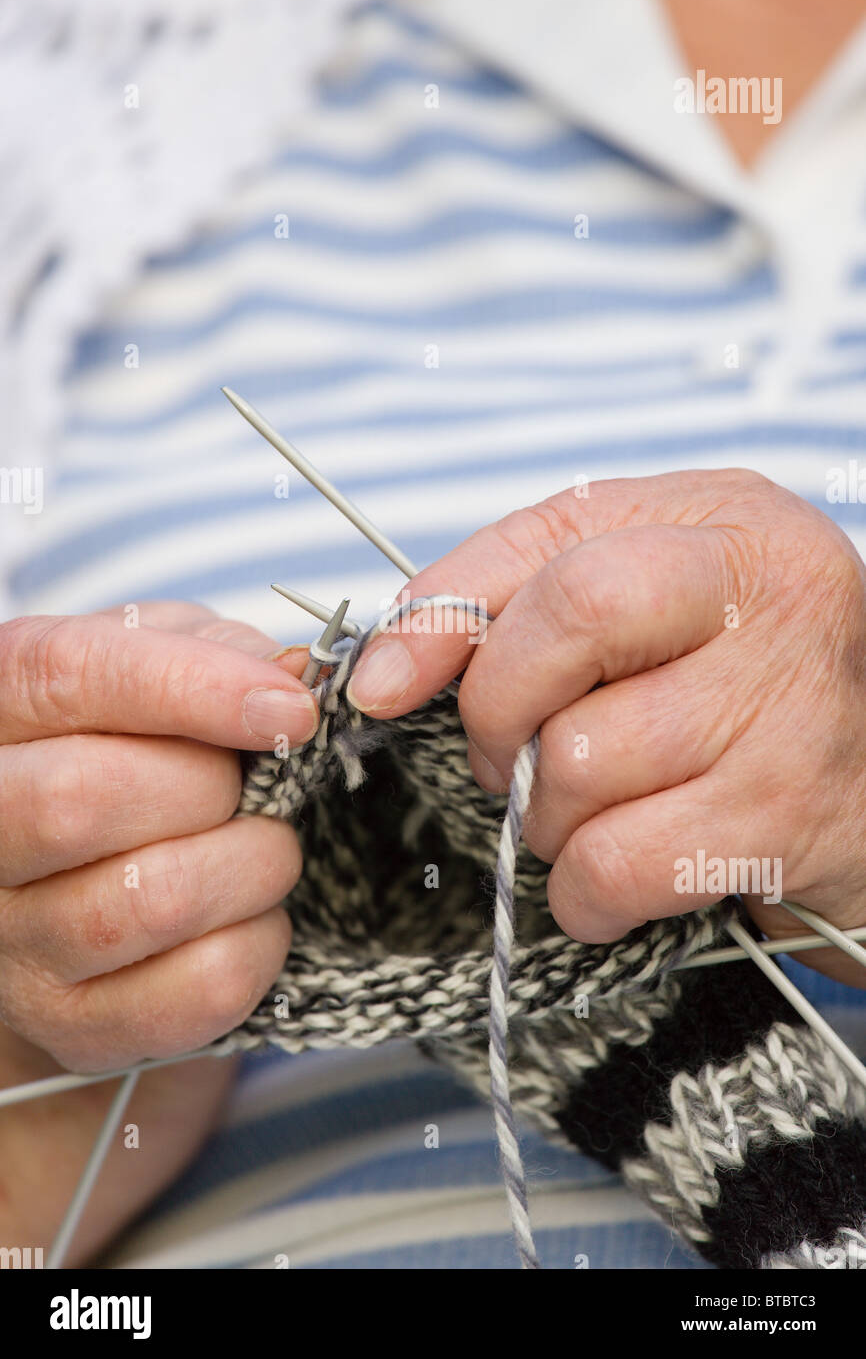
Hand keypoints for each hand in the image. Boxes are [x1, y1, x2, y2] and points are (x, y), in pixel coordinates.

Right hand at [0, 601, 316, 1071]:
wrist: (102, 879)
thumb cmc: (144, 748)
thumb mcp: (168, 665)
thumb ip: (223, 651)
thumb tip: (293, 678)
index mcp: (0, 709)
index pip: (67, 678)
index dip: (192, 688)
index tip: (291, 711)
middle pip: (81, 799)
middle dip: (211, 788)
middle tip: (252, 786)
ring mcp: (13, 939)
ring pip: (150, 901)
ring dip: (251, 865)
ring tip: (259, 847)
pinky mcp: (75, 1023)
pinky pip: (199, 988)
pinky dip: (260, 943)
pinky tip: (247, 913)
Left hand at [346, 469, 865, 987]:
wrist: (865, 781)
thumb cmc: (723, 684)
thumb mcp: (635, 595)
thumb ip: (503, 596)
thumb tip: (376, 678)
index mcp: (726, 524)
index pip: (555, 555)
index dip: (446, 625)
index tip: (380, 689)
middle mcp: (776, 598)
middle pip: (566, 634)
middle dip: (500, 718)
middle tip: (523, 752)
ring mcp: (792, 710)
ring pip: (577, 765)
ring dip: (548, 814)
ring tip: (601, 806)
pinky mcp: (789, 820)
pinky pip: (616, 864)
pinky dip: (584, 890)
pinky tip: (619, 873)